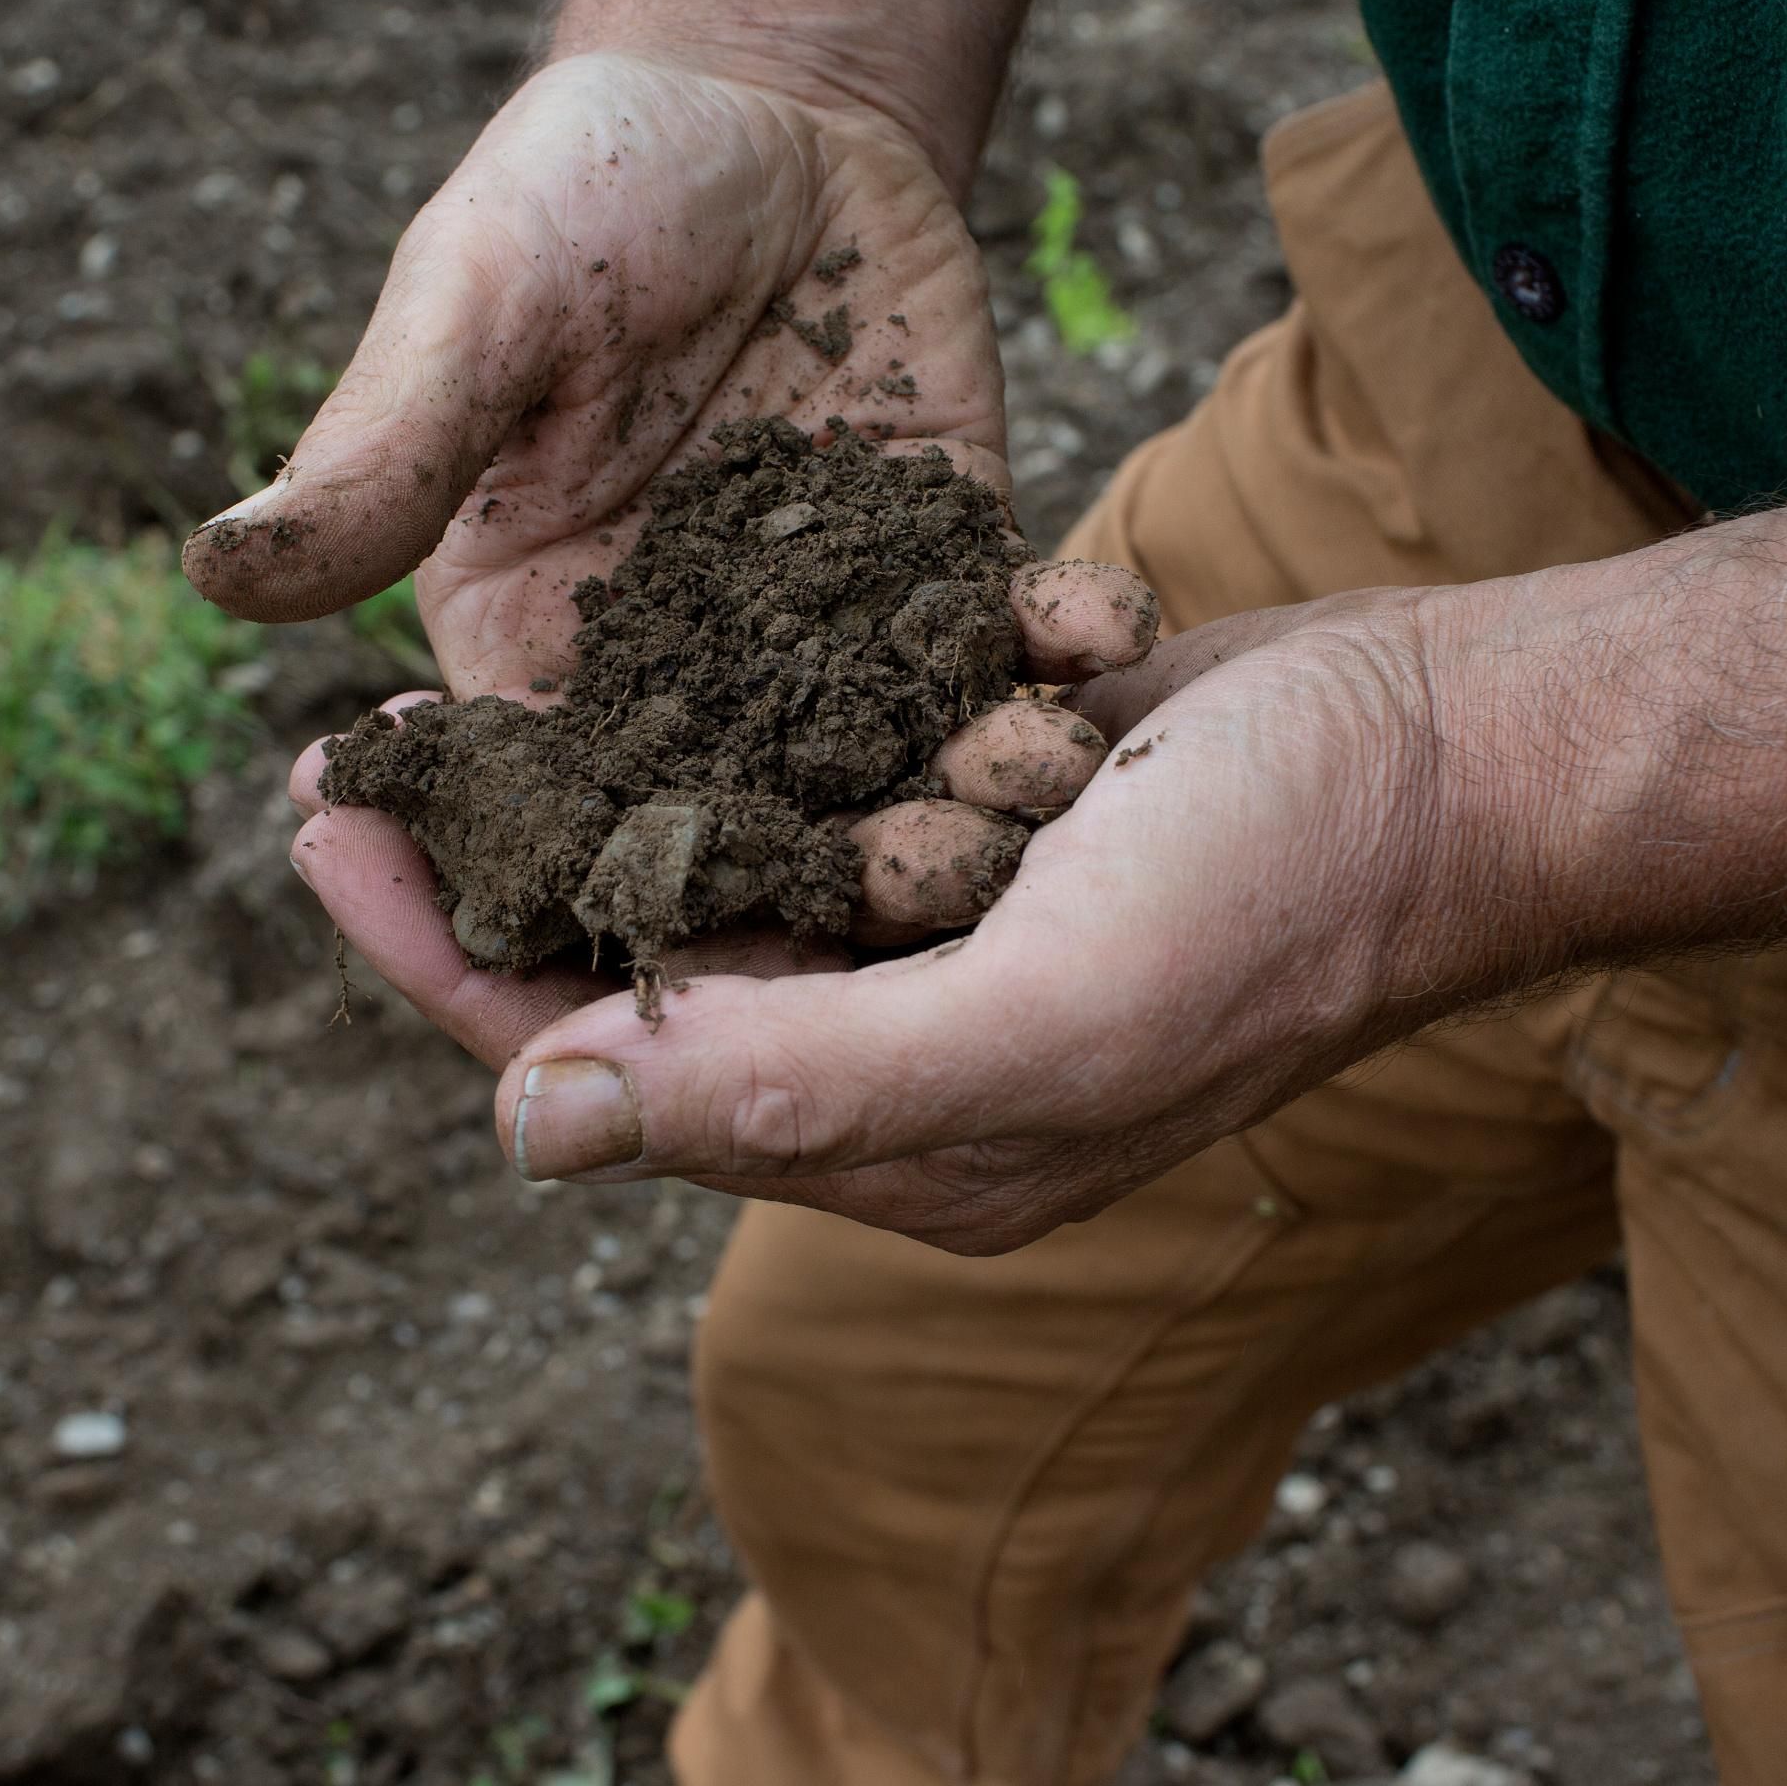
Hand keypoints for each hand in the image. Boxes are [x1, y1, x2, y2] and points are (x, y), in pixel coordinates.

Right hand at [195, 45, 1157, 941]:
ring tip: (1019, 784)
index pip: (535, 819)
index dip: (570, 895)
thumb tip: (217, 573)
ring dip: (955, 799)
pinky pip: (999, 660)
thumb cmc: (584, 193)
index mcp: (526, 657)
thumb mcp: (473, 302)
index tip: (639, 941)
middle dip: (807, 892)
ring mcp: (821, 656)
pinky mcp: (944, 589)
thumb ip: (383, 448)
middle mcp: (673, 690)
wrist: (772, 106)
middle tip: (889, 890)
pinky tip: (1102, 640)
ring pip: (884, 781)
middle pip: (729, 844)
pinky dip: (1050, 665)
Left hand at [298, 590, 1477, 1252]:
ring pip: (701, 866)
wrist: (1462, 758)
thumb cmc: (1278, 898)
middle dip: (487, 871)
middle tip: (336, 756)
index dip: (453, 971)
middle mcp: (891, 1049)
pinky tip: (618, 647)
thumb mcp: (1038, 1016)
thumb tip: (525, 1123)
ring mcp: (935, 930)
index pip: (609, 1081)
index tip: (324, 837)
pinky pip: (807, 778)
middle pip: (630, 971)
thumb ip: (791, 1086)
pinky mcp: (974, 815)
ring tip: (434, 695)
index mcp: (888, 1138)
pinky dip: (717, 722)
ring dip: (575, 784)